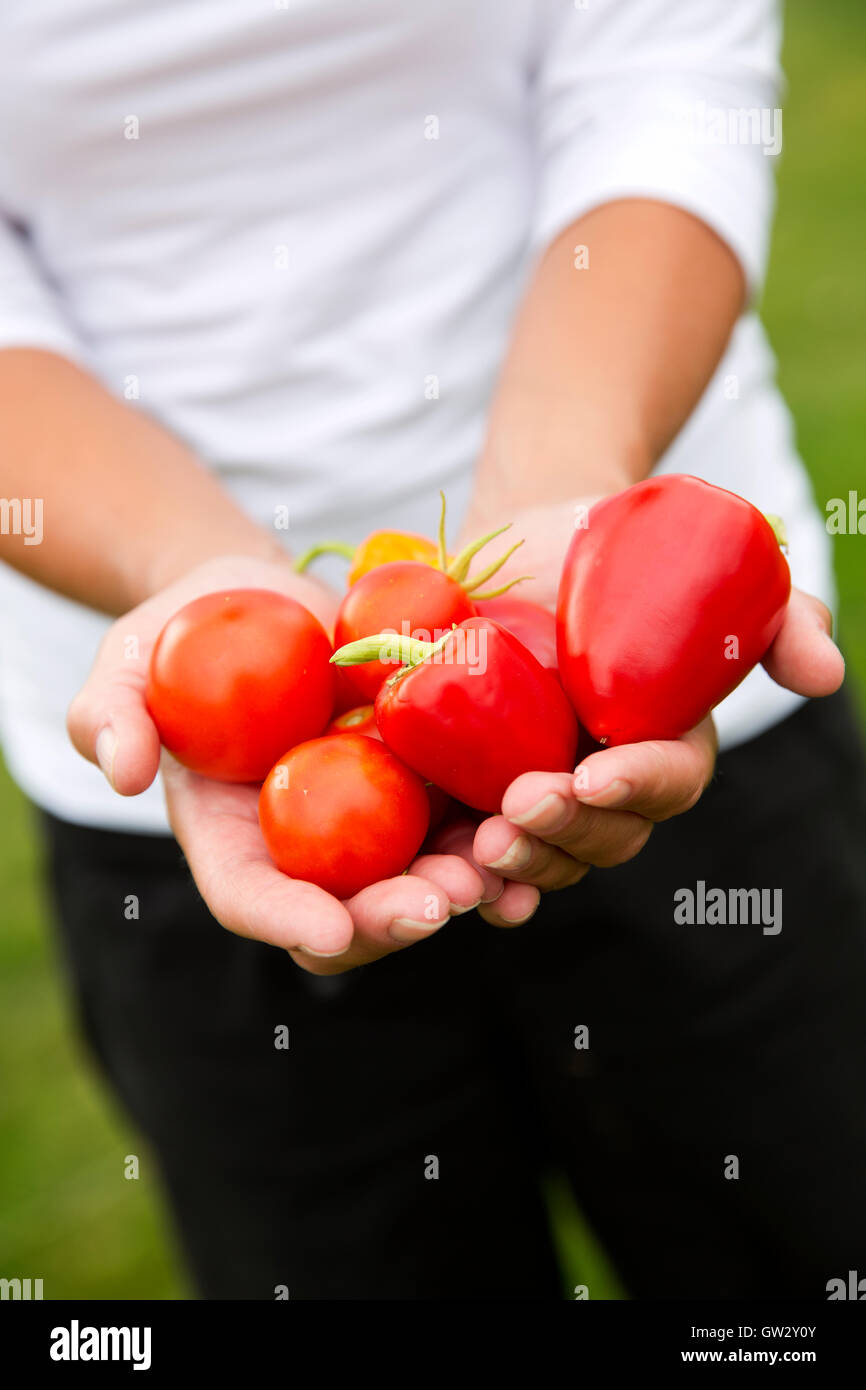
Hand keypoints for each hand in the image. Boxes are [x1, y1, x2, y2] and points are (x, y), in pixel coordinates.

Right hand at [67, 554, 498, 973]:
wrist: (270, 597)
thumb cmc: (185, 630)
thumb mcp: (129, 660)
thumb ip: (112, 714)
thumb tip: (126, 773)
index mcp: (233, 837)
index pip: (252, 899)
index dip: (288, 920)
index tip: (327, 929)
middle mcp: (308, 847)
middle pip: (349, 913)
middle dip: (393, 919)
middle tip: (437, 903)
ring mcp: (372, 819)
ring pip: (421, 878)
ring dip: (463, 885)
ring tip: (496, 868)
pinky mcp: (427, 780)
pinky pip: (470, 823)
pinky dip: (504, 835)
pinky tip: (537, 824)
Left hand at [453, 499, 844, 921]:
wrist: (521, 539)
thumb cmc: (622, 551)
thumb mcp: (709, 563)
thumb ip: (778, 616)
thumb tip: (826, 676)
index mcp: (666, 740)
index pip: (669, 780)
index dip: (639, 784)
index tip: (596, 772)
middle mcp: (609, 781)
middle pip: (608, 836)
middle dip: (571, 830)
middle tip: (524, 805)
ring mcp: (546, 791)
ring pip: (551, 856)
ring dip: (525, 862)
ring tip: (487, 843)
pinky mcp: (482, 789)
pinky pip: (486, 852)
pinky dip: (477, 875)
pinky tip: (463, 875)